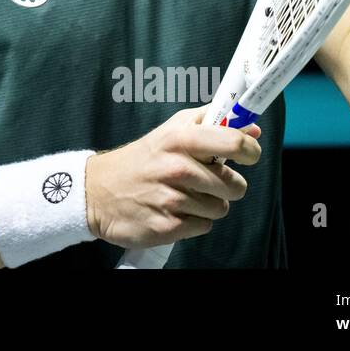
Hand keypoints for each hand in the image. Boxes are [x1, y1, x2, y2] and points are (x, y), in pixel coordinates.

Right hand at [83, 107, 261, 248]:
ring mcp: (172, 199)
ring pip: (220, 208)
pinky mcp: (168, 226)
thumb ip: (212, 123)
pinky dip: (194, 221)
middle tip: (205, 180)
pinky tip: (174, 210)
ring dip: (208, 204)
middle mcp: (177, 168)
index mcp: (180, 139)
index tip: (249, 154)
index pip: (234, 142)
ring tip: (184, 195)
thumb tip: (252, 127)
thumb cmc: (142, 159)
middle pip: (235, 185)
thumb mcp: (172, 130)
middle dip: (226, 185)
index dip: (250, 149)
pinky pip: (204, 226)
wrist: (97, 190)